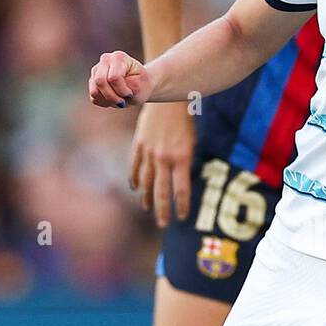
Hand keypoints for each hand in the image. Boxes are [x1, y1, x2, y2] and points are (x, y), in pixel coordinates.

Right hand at [88, 53, 153, 108]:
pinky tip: (114, 99)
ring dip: (108, 101)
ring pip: (95, 92)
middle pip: (100, 82)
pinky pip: (94, 98)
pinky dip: (104, 103)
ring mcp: (96, 70)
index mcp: (119, 57)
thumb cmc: (141, 84)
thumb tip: (113, 84)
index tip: (130, 94)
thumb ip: (127, 84)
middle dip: (112, 97)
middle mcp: (105, 60)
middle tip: (123, 102)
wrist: (139, 84)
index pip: (113, 77)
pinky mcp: (92, 81)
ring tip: (119, 101)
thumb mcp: (141, 86)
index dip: (122, 90)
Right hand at [129, 102, 194, 225]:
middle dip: (163, 210)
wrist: (166, 100)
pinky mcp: (138, 145)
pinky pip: (134, 166)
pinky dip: (134, 179)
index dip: (181, 206)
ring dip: (147, 197)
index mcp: (181, 158)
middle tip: (163, 225)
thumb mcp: (191, 144)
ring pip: (146, 181)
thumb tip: (179, 184)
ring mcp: (149, 152)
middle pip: (162, 191)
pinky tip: (135, 189)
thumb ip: (184, 164)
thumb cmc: (184, 123)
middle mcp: (164, 158)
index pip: (181, 189)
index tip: (182, 218)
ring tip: (147, 209)